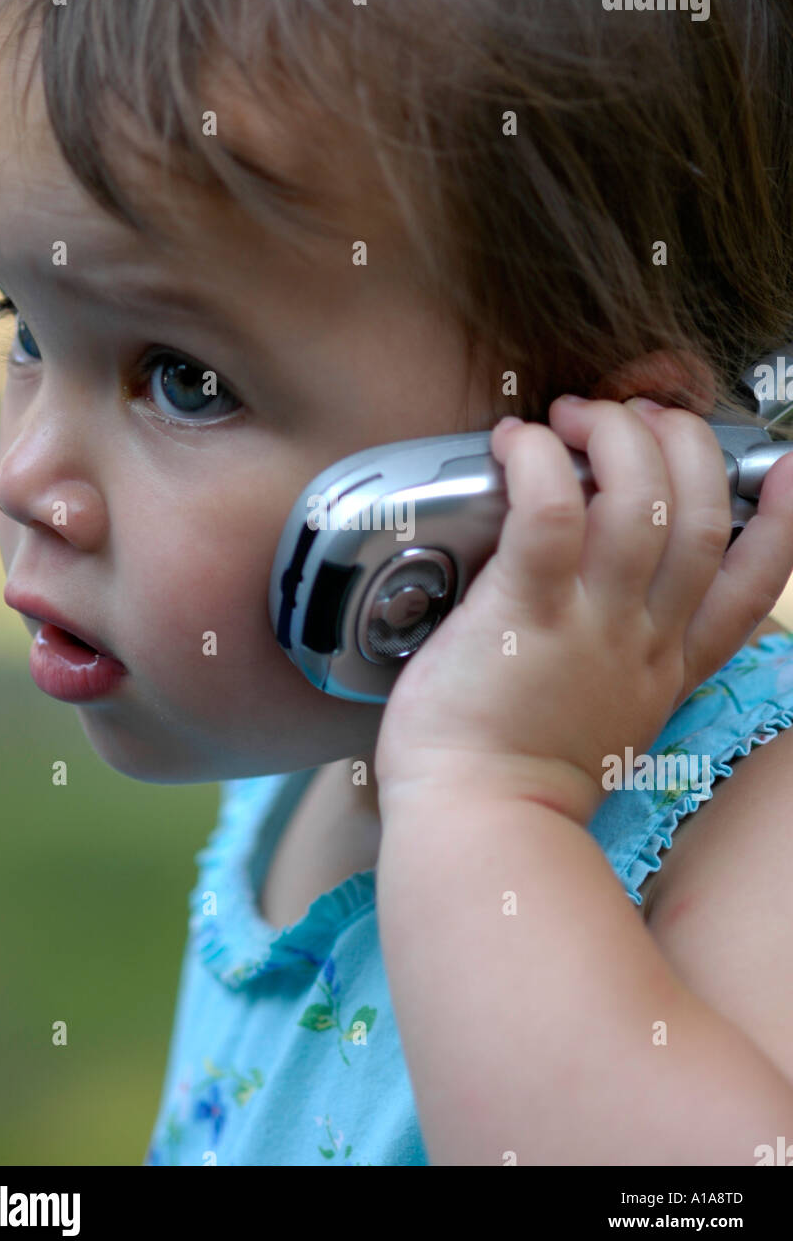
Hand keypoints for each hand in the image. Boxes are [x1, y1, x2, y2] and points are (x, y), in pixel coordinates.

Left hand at [374, 395, 792, 815]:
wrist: (477, 824)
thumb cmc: (519, 771)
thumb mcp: (608, 718)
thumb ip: (626, 659)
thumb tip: (612, 601)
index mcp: (666, 664)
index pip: (751, 584)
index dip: (782, 520)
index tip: (786, 469)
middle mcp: (642, 638)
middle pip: (703, 518)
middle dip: (686, 446)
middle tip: (640, 419)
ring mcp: (592, 624)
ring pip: (643, 501)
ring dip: (618, 437)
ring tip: (576, 415)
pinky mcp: (526, 614)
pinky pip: (552, 515)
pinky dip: (538, 463)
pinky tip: (518, 443)